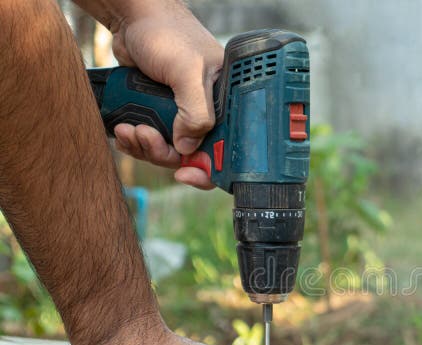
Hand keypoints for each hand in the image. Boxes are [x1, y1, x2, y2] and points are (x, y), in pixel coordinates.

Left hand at [109, 5, 220, 188]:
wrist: (133, 20)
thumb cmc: (166, 34)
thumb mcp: (187, 72)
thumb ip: (196, 112)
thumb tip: (188, 149)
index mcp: (224, 105)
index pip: (225, 149)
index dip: (207, 168)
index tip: (184, 173)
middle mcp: (206, 113)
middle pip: (191, 156)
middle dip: (164, 154)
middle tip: (146, 136)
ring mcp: (180, 115)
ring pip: (167, 152)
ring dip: (144, 147)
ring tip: (129, 129)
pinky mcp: (158, 114)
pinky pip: (150, 142)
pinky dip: (134, 142)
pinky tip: (123, 129)